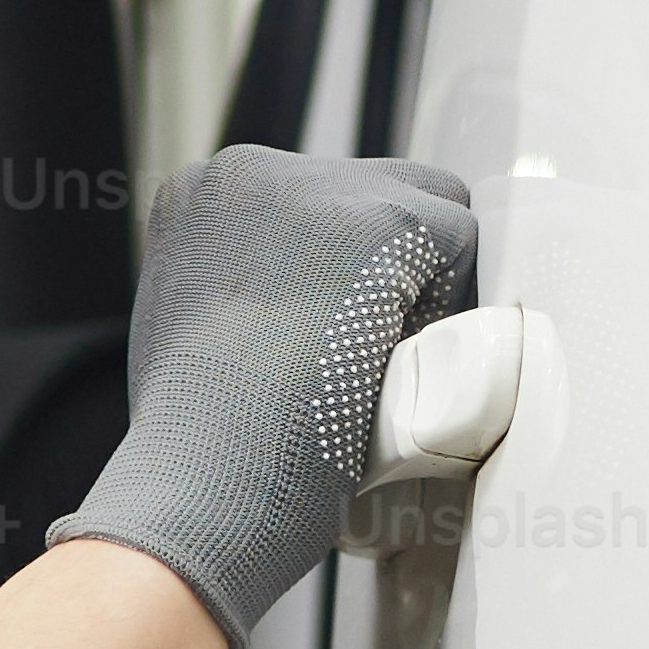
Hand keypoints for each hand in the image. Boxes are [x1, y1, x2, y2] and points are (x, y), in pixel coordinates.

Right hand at [46, 150, 482, 646]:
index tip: (336, 329)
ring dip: (419, 283)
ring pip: (424, 210)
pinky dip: (448, 306)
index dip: (343, 270)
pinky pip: (459, 243)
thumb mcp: (190, 334)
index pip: (315, 201)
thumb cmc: (196, 441)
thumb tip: (293, 308)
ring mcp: (319, 189)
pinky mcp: (384, 219)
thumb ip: (241, 290)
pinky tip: (400, 358)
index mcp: (202, 197)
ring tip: (382, 363)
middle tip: (366, 352)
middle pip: (372, 192)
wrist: (209, 475)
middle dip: (383, 268)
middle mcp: (253, 172)